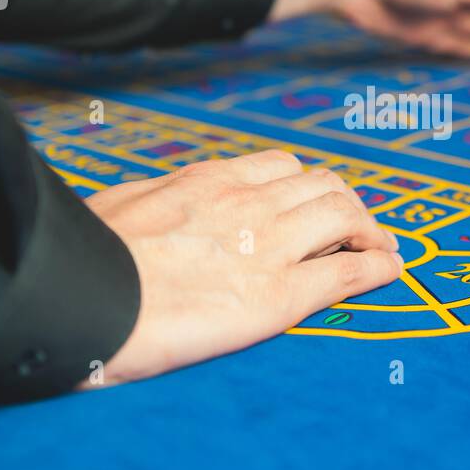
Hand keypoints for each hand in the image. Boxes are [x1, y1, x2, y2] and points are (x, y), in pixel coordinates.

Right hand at [84, 150, 402, 386]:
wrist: (78, 300)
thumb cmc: (81, 259)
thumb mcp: (117, 206)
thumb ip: (153, 199)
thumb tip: (157, 200)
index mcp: (209, 180)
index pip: (281, 168)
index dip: (307, 186)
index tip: (315, 204)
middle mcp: (247, 203)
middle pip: (323, 186)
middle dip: (347, 204)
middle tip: (356, 228)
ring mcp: (267, 246)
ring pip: (345, 216)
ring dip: (370, 231)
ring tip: (381, 248)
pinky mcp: (277, 296)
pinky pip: (347, 271)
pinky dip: (377, 267)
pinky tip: (391, 270)